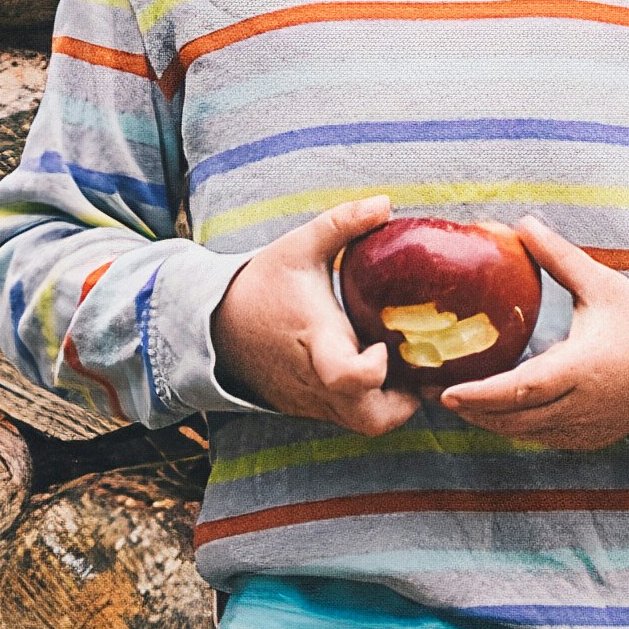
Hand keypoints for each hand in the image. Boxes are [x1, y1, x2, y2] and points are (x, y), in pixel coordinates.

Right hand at [215, 200, 418, 435]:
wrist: (214, 327)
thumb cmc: (262, 285)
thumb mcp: (299, 246)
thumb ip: (342, 223)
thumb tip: (385, 202)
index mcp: (316, 342)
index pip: (346, 377)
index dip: (374, 370)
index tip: (383, 345)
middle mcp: (317, 382)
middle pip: (371, 421)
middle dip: (405, 401)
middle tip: (415, 364)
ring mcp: (313, 402)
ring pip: (366, 426)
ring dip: (392, 402)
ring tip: (399, 364)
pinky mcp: (311, 408)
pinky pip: (350, 419)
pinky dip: (371, 403)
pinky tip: (378, 369)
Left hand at [440, 216, 628, 451]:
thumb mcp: (603, 285)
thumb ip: (559, 258)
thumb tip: (522, 223)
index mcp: (584, 368)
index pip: (523, 389)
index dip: (483, 395)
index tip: (447, 390)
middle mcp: (582, 406)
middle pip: (514, 419)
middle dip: (472, 409)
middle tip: (432, 390)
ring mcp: (584, 428)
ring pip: (523, 432)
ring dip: (488, 420)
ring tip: (453, 399)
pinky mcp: (587, 439)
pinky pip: (540, 437)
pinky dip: (513, 426)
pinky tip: (491, 410)